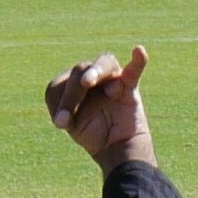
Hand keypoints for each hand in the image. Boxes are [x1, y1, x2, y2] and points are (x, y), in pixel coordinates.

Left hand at [46, 48, 154, 168]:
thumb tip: (64, 118)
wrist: (117, 146)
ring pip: (104, 64)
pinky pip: (135, 70)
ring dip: (96, 71)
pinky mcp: (131, 86)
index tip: (62, 124)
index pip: (59, 84)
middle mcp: (91, 74)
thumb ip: (67, 114)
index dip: (59, 102)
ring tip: (88, 82)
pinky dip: (138, 60)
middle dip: (72, 96)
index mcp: (71, 82)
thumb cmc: (92, 132)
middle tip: (68, 121)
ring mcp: (112, 77)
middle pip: (79, 71)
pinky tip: (138, 51)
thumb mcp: (73, 125)